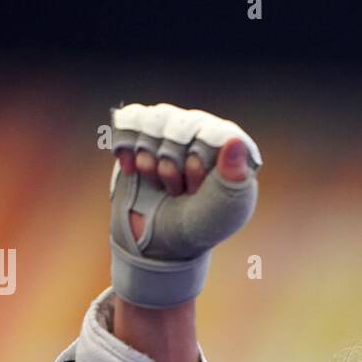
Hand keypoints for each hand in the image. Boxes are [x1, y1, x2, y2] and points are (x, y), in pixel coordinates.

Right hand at [108, 102, 261, 308]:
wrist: (161, 241)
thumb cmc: (198, 226)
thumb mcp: (222, 212)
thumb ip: (233, 179)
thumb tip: (235, 142)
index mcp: (235, 146)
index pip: (212, 133)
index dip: (196, 163)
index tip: (195, 190)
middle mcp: (207, 131)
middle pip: (179, 124)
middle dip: (171, 166)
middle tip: (178, 191)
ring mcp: (176, 129)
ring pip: (153, 120)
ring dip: (149, 160)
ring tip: (160, 184)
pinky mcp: (145, 132)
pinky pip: (129, 120)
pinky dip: (126, 147)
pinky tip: (133, 170)